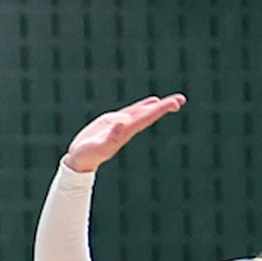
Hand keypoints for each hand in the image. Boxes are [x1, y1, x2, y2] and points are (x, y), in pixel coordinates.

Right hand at [62, 93, 185, 172]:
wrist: (80, 161)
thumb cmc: (86, 156)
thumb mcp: (96, 147)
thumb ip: (110, 137)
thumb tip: (122, 125)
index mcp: (126, 132)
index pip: (146, 118)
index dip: (160, 110)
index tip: (174, 103)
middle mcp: (127, 128)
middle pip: (149, 115)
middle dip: (165, 107)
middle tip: (181, 99)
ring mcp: (122, 125)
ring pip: (143, 112)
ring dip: (157, 106)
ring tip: (172, 101)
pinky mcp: (113, 122)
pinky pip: (132, 112)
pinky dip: (143, 106)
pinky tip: (151, 102)